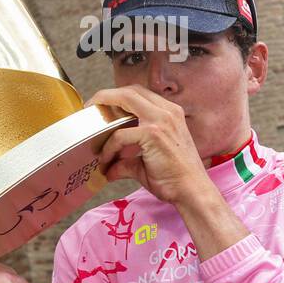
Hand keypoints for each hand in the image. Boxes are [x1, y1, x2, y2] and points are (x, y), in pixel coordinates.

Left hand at [84, 85, 210, 206]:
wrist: (193, 192)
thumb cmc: (176, 179)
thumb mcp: (147, 164)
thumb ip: (127, 161)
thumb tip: (110, 169)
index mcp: (169, 113)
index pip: (139, 93)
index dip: (117, 97)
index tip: (101, 108)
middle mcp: (167, 111)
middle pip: (129, 90)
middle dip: (105, 96)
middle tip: (90, 109)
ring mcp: (161, 120)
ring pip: (124, 100)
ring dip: (104, 114)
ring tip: (92, 132)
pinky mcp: (153, 134)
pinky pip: (120, 135)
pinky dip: (109, 148)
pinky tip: (107, 161)